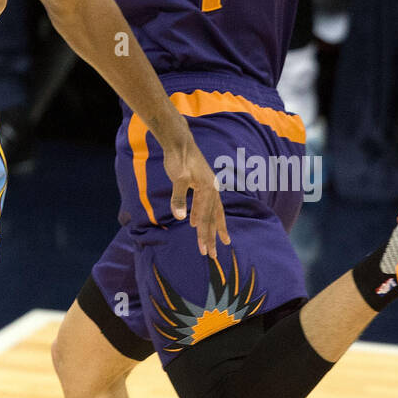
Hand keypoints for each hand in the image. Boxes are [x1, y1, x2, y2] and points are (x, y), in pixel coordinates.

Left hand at [164, 134, 230, 257]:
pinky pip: (209, 204)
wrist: (179, 142)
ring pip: (215, 212)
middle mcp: (212, 189)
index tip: (204, 251)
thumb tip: (181, 217)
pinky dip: (207, 215)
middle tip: (212, 255)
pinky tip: (199, 222)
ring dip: (215, 228)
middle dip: (212, 237)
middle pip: (213, 218)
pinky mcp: (204, 184)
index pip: (205, 218)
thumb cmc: (178, 158)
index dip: (204, 235)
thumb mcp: (177, 177)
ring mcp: (210, 186)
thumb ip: (178, 198)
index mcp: (207, 190)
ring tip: (221, 241)